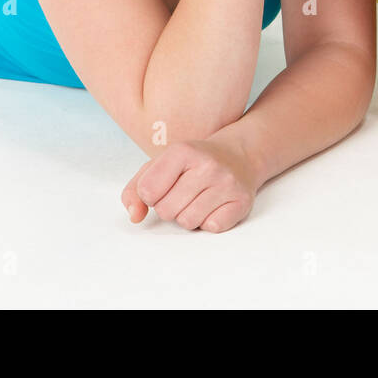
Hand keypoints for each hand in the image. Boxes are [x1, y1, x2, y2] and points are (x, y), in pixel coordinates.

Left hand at [121, 138, 258, 232]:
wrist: (239, 155)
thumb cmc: (193, 163)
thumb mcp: (160, 165)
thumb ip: (135, 190)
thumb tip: (135, 216)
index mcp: (183, 150)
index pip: (147, 192)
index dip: (151, 195)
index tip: (164, 186)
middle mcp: (208, 165)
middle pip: (166, 210)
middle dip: (170, 207)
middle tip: (184, 192)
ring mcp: (227, 183)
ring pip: (187, 222)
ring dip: (188, 215)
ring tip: (199, 198)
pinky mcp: (242, 201)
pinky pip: (211, 227)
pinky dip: (209, 221)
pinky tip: (214, 205)